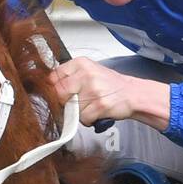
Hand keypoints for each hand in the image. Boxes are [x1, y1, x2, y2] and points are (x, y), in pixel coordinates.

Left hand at [48, 57, 170, 130]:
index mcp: (81, 63)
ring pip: (72, 108)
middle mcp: (86, 74)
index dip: (56, 89)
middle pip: (60, 93)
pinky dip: (88, 119)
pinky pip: (83, 118)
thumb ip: (70, 77)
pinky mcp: (100, 105)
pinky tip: (96, 112)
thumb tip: (49, 88)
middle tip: (77, 102)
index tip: (62, 94)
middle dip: (66, 102)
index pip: (54, 77)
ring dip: (79, 112)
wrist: (132, 94)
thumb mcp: (89, 72)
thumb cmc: (109, 85)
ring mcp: (94, 90)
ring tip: (91, 105)